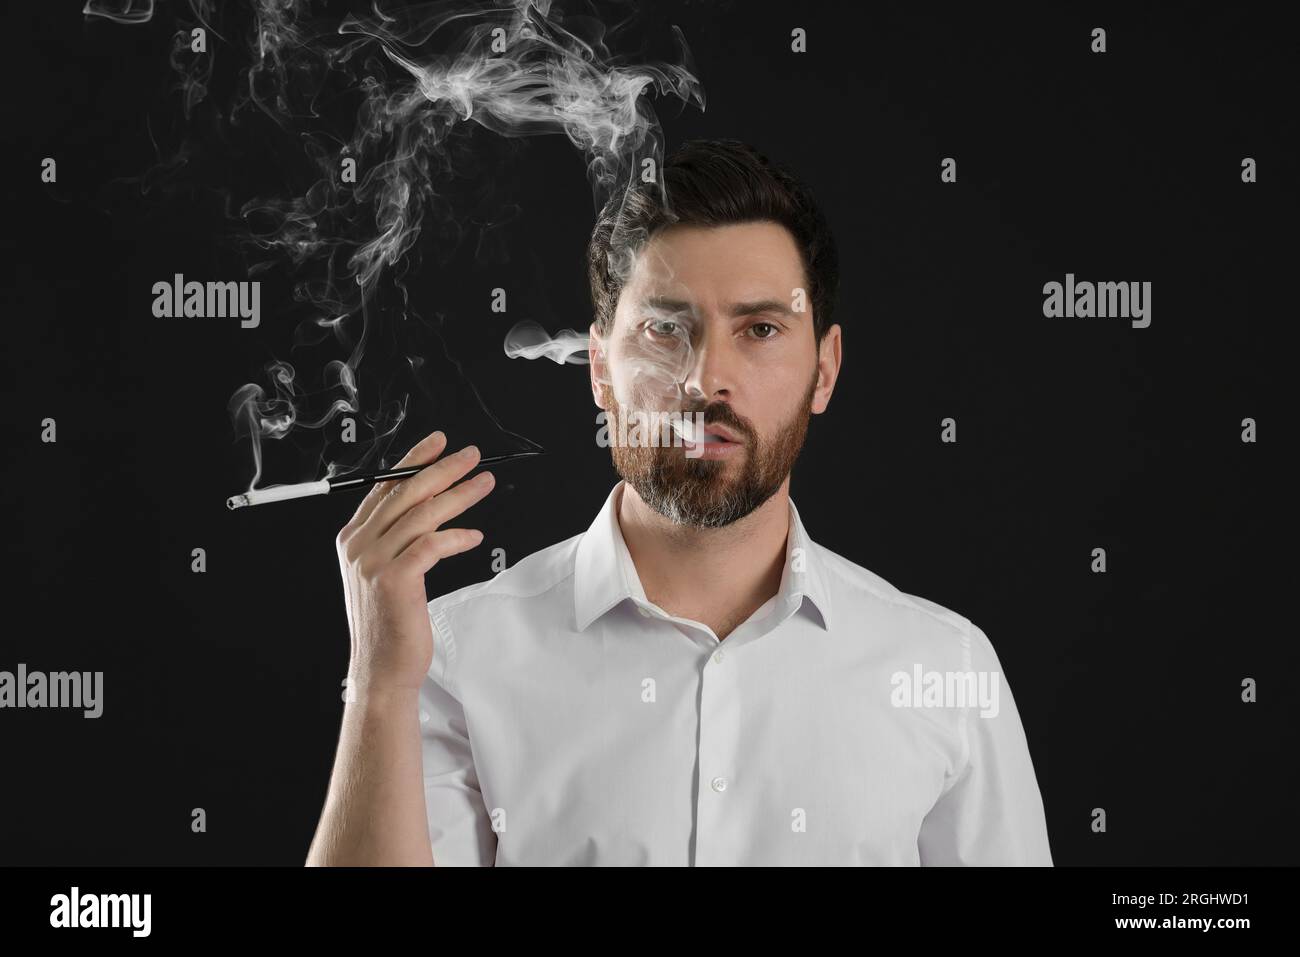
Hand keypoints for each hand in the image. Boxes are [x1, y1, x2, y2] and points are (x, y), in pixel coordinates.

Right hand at [334, 430, 494, 694]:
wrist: (381, 669)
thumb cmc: (390, 623)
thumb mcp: (385, 572)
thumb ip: (397, 538)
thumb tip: (430, 503)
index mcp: (353, 538)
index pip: (383, 486)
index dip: (413, 460)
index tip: (438, 443)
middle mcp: (358, 545)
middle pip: (406, 493)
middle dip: (442, 469)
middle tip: (472, 456)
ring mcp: (373, 562)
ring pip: (422, 514)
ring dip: (459, 495)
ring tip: (484, 484)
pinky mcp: (394, 580)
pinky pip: (432, 545)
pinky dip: (456, 537)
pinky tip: (474, 535)